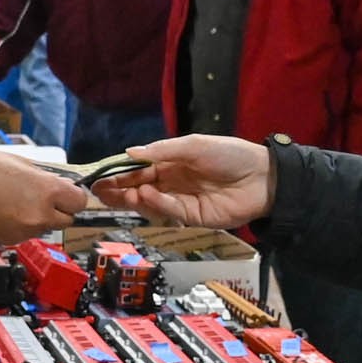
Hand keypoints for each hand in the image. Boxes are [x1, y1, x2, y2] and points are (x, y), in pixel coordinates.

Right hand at [0, 150, 89, 241]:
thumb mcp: (20, 163)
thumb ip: (44, 177)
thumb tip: (57, 184)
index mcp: (47, 190)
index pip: (79, 202)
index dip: (73, 197)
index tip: (67, 194)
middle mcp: (41, 214)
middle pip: (67, 220)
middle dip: (58, 210)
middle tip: (43, 199)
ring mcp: (26, 230)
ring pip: (45, 228)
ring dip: (39, 218)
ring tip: (18, 203)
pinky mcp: (12, 240)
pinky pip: (27, 234)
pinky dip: (22, 225)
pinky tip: (7, 211)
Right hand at [90, 135, 274, 230]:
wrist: (263, 177)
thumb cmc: (230, 155)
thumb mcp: (194, 145)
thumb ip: (163, 150)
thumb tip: (131, 152)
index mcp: (172, 164)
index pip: (139, 171)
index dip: (119, 174)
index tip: (99, 178)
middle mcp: (173, 183)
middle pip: (139, 189)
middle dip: (119, 191)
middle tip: (98, 193)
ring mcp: (182, 201)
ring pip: (150, 203)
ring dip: (134, 198)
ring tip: (122, 193)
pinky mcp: (193, 217)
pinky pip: (170, 210)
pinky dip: (156, 203)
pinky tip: (146, 194)